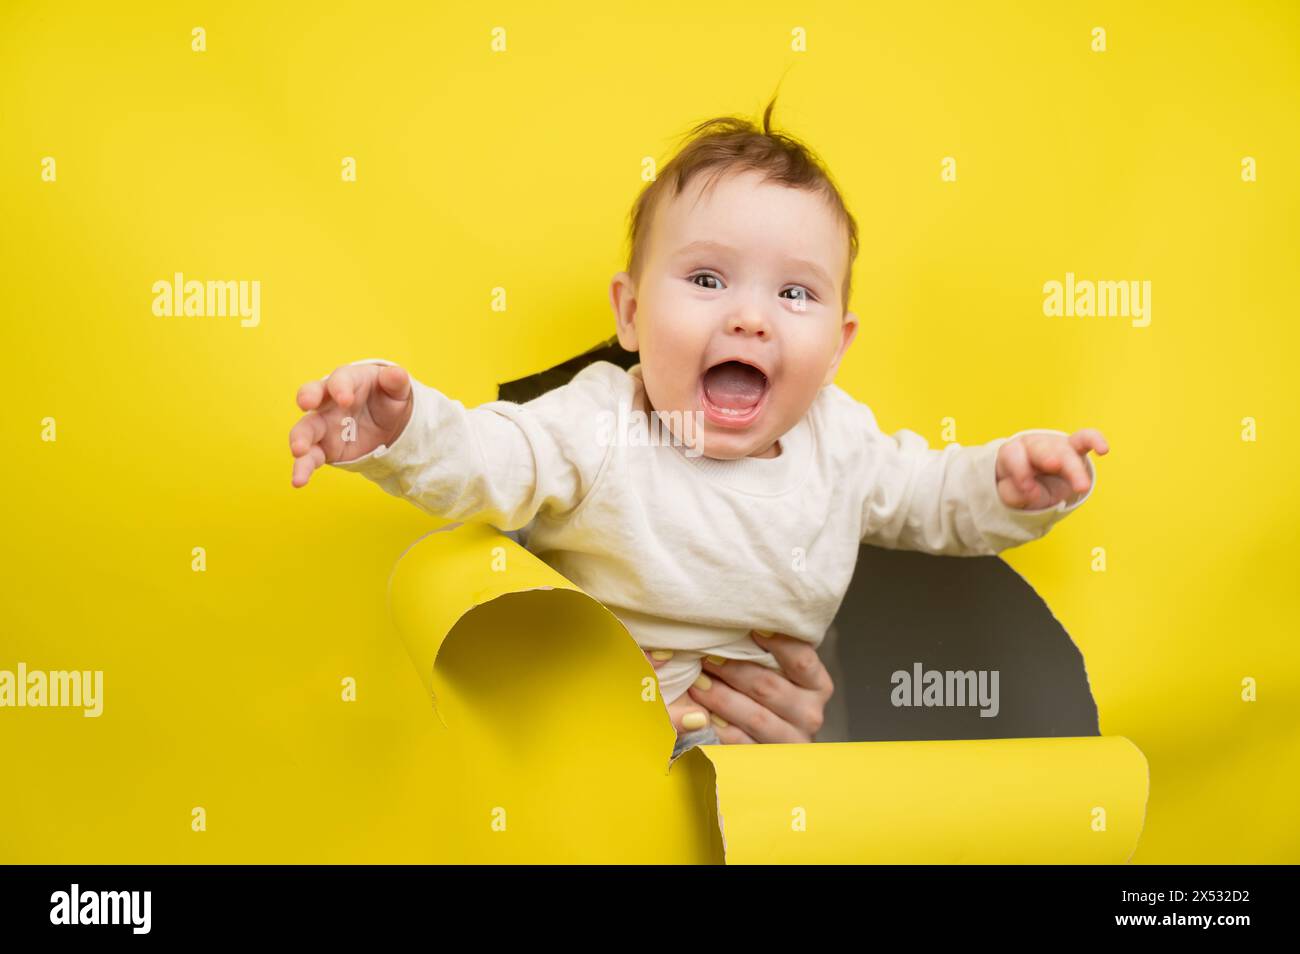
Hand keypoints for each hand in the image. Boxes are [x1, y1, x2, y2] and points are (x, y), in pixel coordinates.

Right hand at [289, 362, 414, 487]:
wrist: (388, 426)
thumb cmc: (387, 399)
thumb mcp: (397, 390)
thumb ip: (395, 382)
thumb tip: (396, 374)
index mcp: (347, 381)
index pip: (340, 379)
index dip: (340, 387)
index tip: (345, 399)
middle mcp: (329, 401)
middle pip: (312, 395)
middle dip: (307, 397)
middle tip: (306, 404)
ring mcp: (324, 425)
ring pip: (305, 429)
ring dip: (299, 439)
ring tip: (298, 451)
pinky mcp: (324, 448)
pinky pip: (310, 457)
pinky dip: (303, 468)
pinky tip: (299, 480)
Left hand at [658, 631, 833, 743]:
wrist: (776, 741)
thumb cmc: (770, 692)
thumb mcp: (778, 670)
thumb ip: (766, 651)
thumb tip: (744, 624)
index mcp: (817, 685)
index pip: (802, 660)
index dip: (778, 643)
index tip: (752, 628)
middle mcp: (810, 713)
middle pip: (769, 687)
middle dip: (734, 669)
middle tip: (705, 655)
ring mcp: (791, 740)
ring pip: (755, 716)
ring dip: (721, 698)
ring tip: (697, 682)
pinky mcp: (769, 761)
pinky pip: (741, 744)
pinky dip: (718, 728)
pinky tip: (700, 714)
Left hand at [995, 428, 1108, 509]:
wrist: (1033, 481)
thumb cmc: (1018, 486)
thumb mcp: (1011, 493)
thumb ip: (1014, 493)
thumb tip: (1033, 491)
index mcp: (1012, 452)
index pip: (1013, 455)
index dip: (1020, 471)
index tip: (1028, 489)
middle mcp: (1033, 444)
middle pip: (1041, 450)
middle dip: (1049, 458)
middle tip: (1054, 466)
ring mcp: (1055, 445)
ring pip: (1065, 450)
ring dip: (1074, 467)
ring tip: (1082, 486)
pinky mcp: (1074, 448)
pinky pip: (1085, 439)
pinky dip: (1095, 440)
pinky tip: (1103, 450)